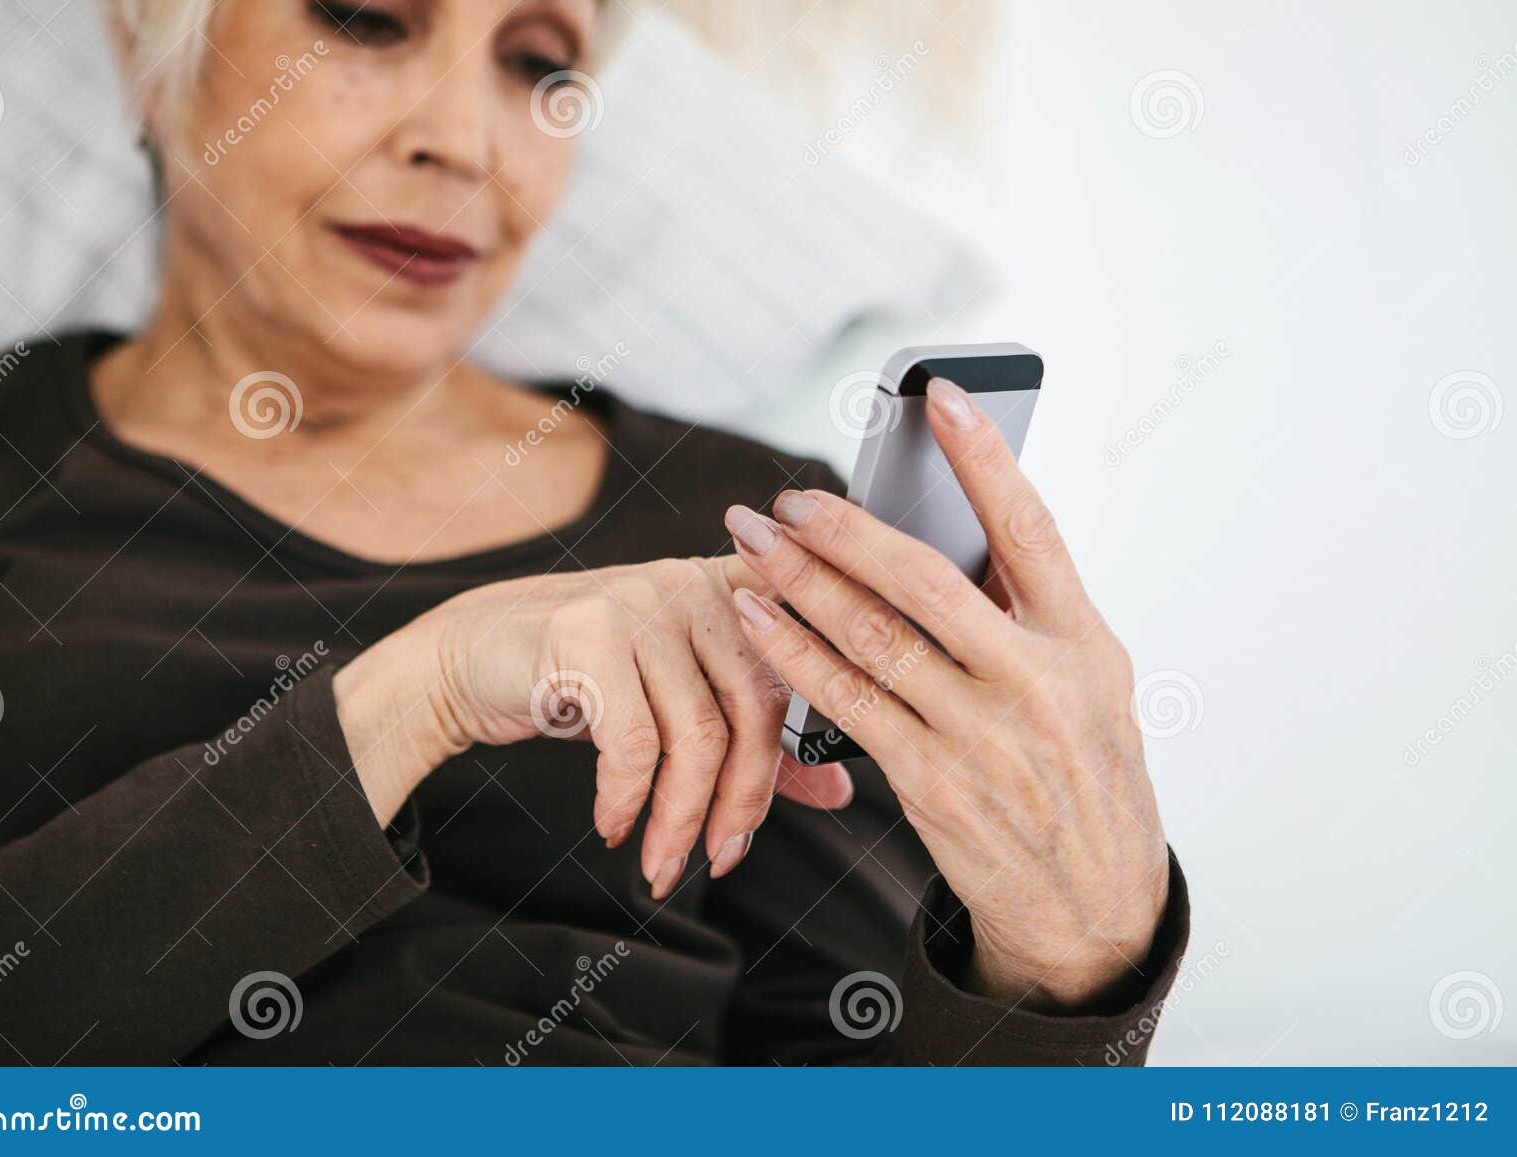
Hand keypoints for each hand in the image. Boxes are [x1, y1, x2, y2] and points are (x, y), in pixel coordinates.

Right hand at [334, 556, 854, 898]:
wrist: (473, 655)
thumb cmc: (588, 679)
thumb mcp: (676, 702)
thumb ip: (759, 737)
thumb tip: (839, 793)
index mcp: (731, 591)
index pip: (801, 661)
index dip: (814, 736)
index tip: (807, 810)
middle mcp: (694, 585)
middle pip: (755, 709)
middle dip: (741, 803)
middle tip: (720, 860)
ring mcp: (642, 602)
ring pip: (695, 735)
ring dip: (680, 817)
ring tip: (661, 863)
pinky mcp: (588, 632)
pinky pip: (633, 742)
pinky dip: (627, 799)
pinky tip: (613, 823)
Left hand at [722, 377, 1168, 1010]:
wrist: (1089, 908)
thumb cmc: (1085, 777)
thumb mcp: (1090, 686)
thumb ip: (1029, 613)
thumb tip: (946, 531)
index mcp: (1082, 642)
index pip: (1030, 528)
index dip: (984, 458)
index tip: (940, 394)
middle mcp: (1036, 683)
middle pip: (923, 580)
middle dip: (844, 529)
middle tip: (789, 495)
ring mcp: (980, 736)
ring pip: (870, 637)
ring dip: (799, 582)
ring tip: (751, 540)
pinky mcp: (929, 782)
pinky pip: (845, 703)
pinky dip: (793, 653)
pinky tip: (758, 617)